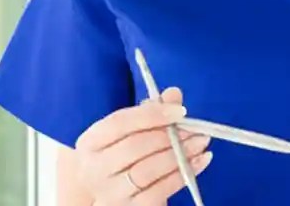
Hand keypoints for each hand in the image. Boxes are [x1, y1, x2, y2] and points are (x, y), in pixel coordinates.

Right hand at [74, 86, 213, 204]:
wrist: (113, 198)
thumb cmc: (120, 161)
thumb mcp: (127, 135)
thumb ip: (148, 113)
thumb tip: (174, 95)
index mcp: (90, 143)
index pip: (119, 122)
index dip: (151, 114)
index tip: (179, 111)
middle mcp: (94, 169)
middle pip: (134, 146)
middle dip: (169, 135)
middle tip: (195, 129)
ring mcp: (110, 193)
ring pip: (148, 170)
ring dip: (179, 154)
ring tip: (200, 143)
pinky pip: (160, 191)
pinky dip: (183, 174)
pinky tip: (200, 161)